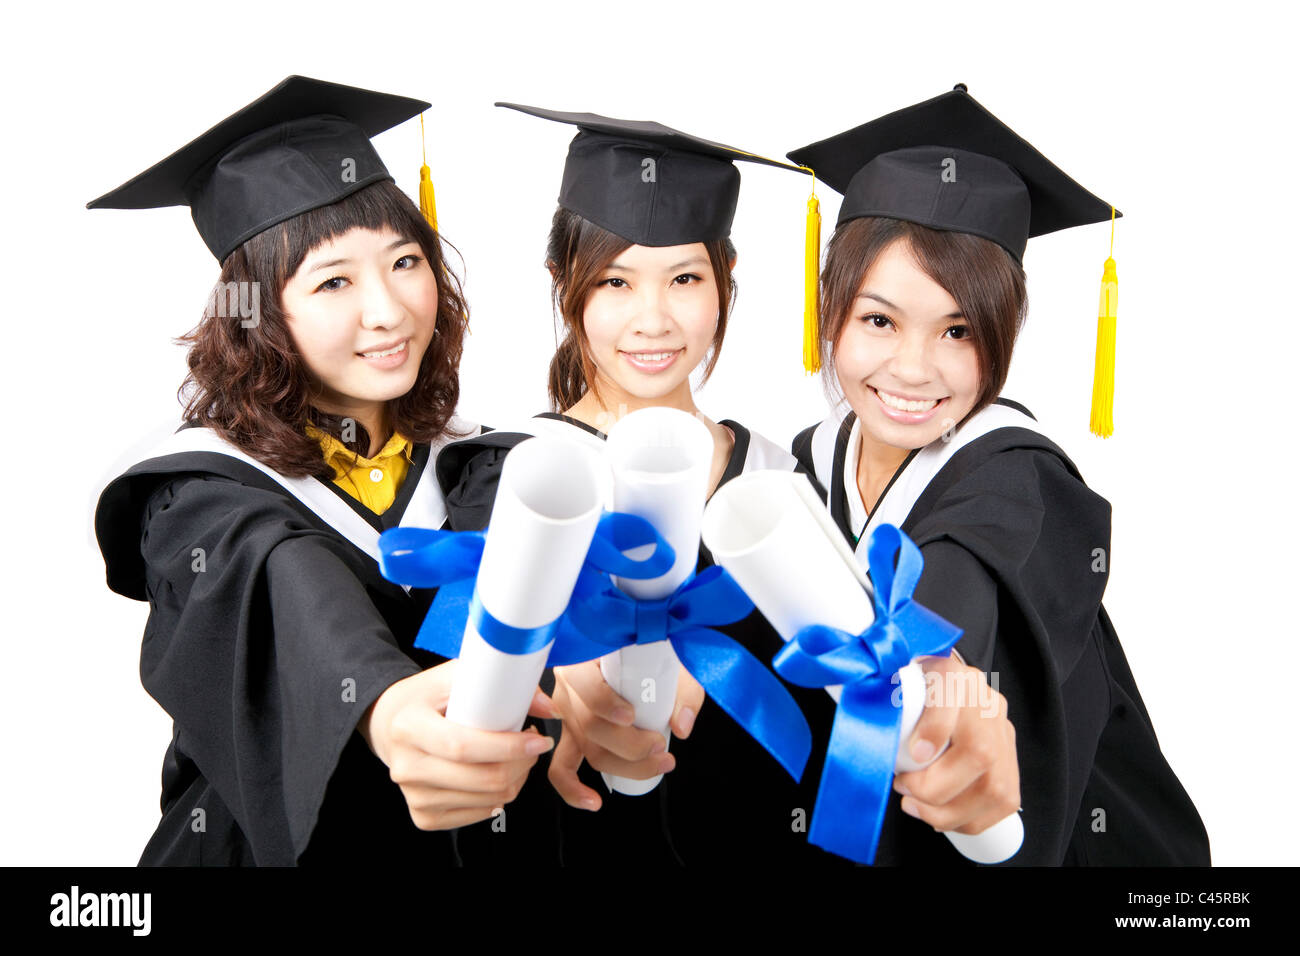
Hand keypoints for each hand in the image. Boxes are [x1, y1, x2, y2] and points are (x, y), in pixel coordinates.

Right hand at [359, 660, 556, 830]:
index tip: (538, 739)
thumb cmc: (426, 697)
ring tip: (517, 755)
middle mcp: (406, 768)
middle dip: (522, 763)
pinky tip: (498, 772)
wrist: (388, 725)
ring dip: (516, 778)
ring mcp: (413, 797)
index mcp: (408, 727)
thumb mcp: (452, 677)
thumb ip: (498, 684)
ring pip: (488, 799)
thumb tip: (549, 708)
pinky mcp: (423, 817)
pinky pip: (480, 813)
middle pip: (481, 779)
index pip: (463, 747)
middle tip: (534, 744)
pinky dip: (500, 795)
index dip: (507, 747)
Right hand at [546, 661, 704, 810]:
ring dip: (626, 766)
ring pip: (590, 750)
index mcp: (582, 659)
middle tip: (661, 744)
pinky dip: (573, 789)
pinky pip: (562, 768)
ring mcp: (568, 716)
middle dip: (630, 744)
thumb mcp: (669, 658)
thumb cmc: (647, 652)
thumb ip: (681, 688)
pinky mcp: (572, 736)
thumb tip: (681, 725)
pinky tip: (593, 802)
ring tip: (660, 763)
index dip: (605, 704)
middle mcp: (569, 689)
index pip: (583, 683)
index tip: (631, 716)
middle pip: (591, 726)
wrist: (635, 653)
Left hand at [891, 653, 1019, 834]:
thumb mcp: (891, 686)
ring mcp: (1002, 730)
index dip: (935, 728)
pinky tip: (943, 816)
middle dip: (935, 788)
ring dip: (950, 812)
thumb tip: (870, 737)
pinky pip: (1003, 802)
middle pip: (979, 752)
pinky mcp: (1011, 757)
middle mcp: (983, 700)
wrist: (943, 682)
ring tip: (918, 808)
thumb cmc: (911, 690)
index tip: (914, 754)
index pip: (949, 691)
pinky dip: (970, 820)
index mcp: (949, 672)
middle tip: (904, 789)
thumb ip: (881, 703)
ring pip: (994, 787)